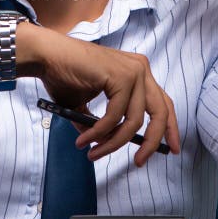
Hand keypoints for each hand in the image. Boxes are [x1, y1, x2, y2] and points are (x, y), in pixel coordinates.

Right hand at [18, 23, 180, 165]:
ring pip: (134, 121)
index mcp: (137, 73)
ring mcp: (133, 72)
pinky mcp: (120, 76)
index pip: (163, 103)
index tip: (170, 149)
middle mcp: (140, 70)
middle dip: (153, 142)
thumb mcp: (89, 105)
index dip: (169, 128)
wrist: (47, 56)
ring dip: (112, 143)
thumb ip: (103, 123)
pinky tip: (86, 138)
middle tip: (140, 162)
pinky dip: (99, 132)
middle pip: (161, 113)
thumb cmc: (64, 76)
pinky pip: (115, 116)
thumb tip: (106, 144)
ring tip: (93, 153)